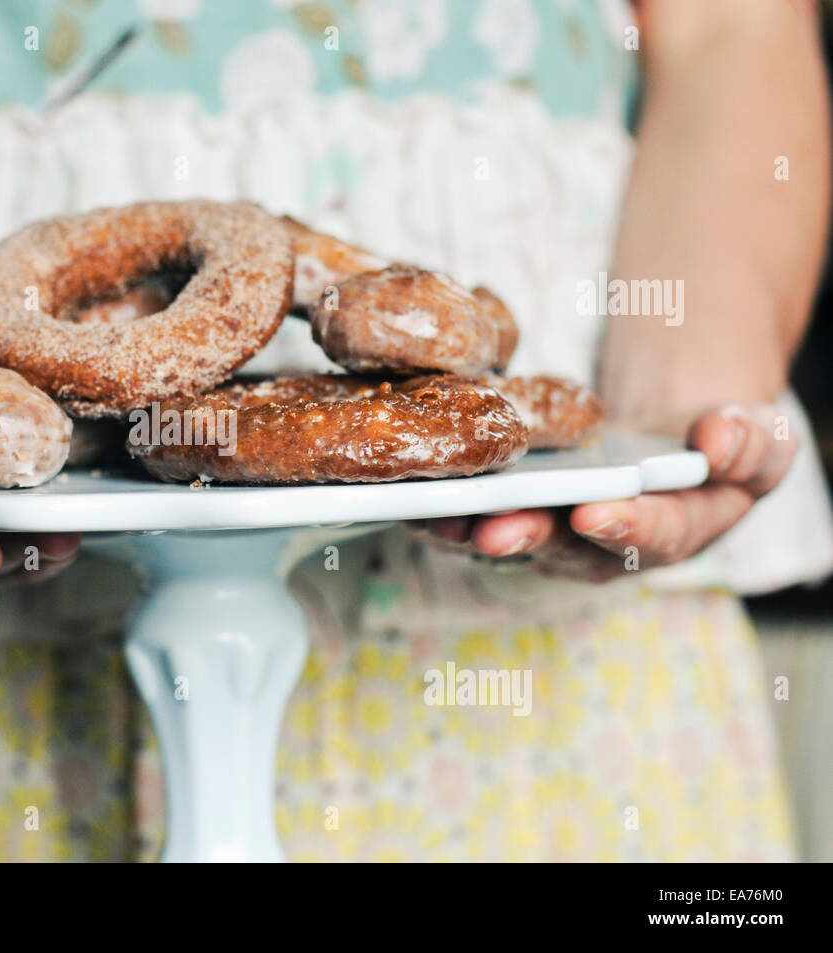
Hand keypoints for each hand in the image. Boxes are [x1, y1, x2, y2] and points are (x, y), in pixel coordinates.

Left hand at [407, 405, 796, 581]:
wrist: (666, 428)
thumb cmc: (713, 436)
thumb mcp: (753, 433)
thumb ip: (749, 443)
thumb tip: (716, 441)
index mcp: (677, 531)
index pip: (656, 537)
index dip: (625, 528)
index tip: (594, 512)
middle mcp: (607, 548)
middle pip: (564, 550)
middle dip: (527, 538)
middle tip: (494, 529)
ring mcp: (554, 537)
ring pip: (508, 542)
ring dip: (468, 532)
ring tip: (438, 513)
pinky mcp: (512, 517)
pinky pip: (472, 521)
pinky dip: (441, 511)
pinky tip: (410, 494)